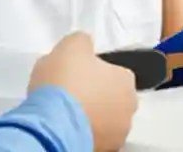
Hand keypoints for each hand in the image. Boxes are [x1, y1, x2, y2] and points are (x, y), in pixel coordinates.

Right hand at [29, 32, 137, 151]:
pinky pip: (94, 138)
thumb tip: (85, 45)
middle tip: (70, 94)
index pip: (114, 72)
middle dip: (95, 96)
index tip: (75, 75)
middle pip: (112, 98)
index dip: (94, 73)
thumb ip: (82, 42)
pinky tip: (65, 128)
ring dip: (90, 117)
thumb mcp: (71, 45)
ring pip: (104, 121)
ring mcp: (118, 134)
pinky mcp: (104, 150)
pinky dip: (83, 133)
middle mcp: (129, 109)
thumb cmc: (65, 81)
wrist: (53, 124)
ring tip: (65, 114)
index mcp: (126, 81)